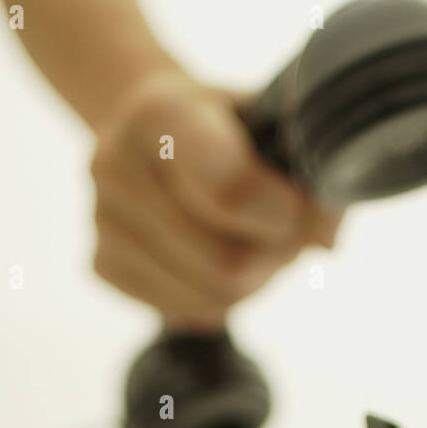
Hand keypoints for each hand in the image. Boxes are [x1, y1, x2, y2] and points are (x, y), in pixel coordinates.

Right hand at [89, 68, 342, 327]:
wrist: (153, 124)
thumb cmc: (225, 124)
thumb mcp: (270, 121)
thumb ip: (308, 171)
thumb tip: (326, 241)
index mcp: (159, 113)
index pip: (233, 190)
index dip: (287, 217)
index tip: (309, 214)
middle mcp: (115, 165)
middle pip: (225, 262)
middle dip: (275, 258)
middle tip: (287, 235)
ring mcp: (101, 219)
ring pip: (209, 297)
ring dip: (253, 282)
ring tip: (255, 244)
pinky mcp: (100, 263)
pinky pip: (186, 313)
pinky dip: (219, 300)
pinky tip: (217, 260)